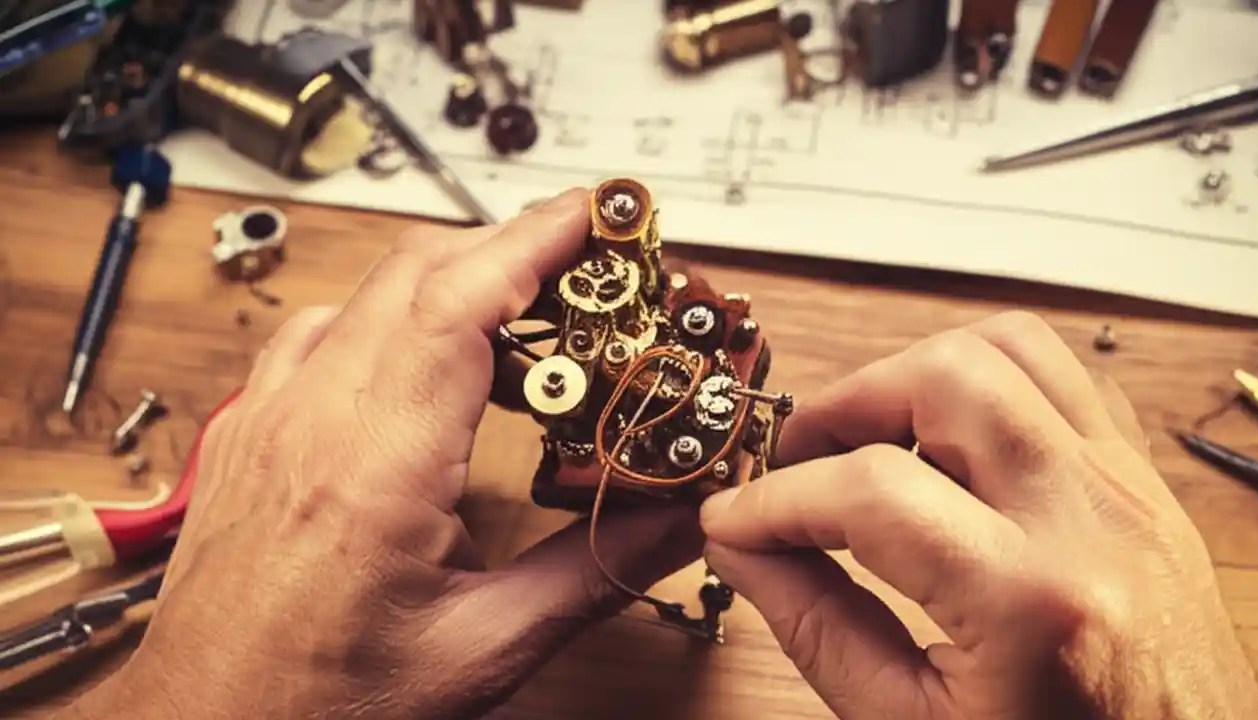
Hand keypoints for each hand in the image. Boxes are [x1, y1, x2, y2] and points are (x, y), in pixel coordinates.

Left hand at [67, 190, 700, 718]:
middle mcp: (309, 423)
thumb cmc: (315, 709)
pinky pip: (324, 332)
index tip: (598, 215)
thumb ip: (589, 573)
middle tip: (593, 271)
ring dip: (456, 282)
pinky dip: (394, 317)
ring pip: (369, 292)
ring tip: (529, 322)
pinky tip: (430, 363)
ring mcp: (270, 418)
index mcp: (372, 472)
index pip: (458, 302)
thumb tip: (670, 519)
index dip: (536, 240)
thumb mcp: (480, 650)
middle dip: (515, 248)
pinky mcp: (253, 432)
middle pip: (418, 272)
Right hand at [700, 312, 1257, 718]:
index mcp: (1032, 602)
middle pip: (946, 377)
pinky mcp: (1144, 487)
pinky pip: (1064, 379)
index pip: (870, 490)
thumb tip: (745, 547)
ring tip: (871, 438)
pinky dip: (988, 384)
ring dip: (917, 376)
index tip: (738, 517)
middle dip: (847, 403)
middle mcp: (1093, 521)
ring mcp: (1129, 493)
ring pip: (1012, 349)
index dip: (777, 498)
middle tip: (799, 459)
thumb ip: (818, 629)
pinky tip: (947, 443)